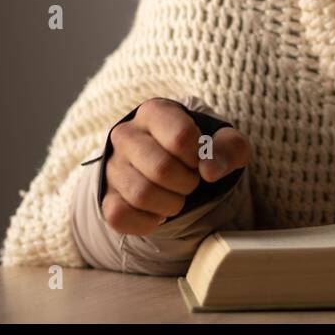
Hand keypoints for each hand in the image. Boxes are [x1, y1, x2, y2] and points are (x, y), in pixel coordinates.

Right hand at [101, 97, 250, 235]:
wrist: (175, 165)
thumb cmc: (201, 149)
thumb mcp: (225, 143)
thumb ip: (229, 149)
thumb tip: (210, 171)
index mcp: (155, 112)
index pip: (180, 137)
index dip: (199, 156)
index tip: (200, 158)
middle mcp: (126, 134)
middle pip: (161, 169)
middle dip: (187, 183)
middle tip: (191, 181)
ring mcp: (112, 166)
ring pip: (141, 195)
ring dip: (171, 204)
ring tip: (177, 196)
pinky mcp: (105, 196)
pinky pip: (119, 216)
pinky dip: (147, 222)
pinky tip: (159, 212)